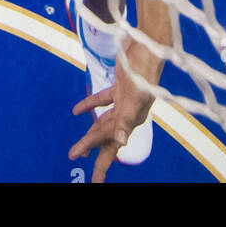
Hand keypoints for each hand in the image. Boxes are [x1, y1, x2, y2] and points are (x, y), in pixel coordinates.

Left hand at [68, 38, 155, 182]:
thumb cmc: (146, 69)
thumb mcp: (137, 95)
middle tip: (73, 159)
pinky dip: (90, 105)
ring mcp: (124, 100)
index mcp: (132, 119)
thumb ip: (127, 119)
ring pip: (104, 122)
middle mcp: (128, 113)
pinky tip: (77, 111)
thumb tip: (120, 141)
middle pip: (105, 137)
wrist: (151, 43)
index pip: (113, 147)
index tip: (95, 183)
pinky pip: (102, 100)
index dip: (103, 165)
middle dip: (90, 150)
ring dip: (90, 133)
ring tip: (77, 147)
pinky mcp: (120, 86)